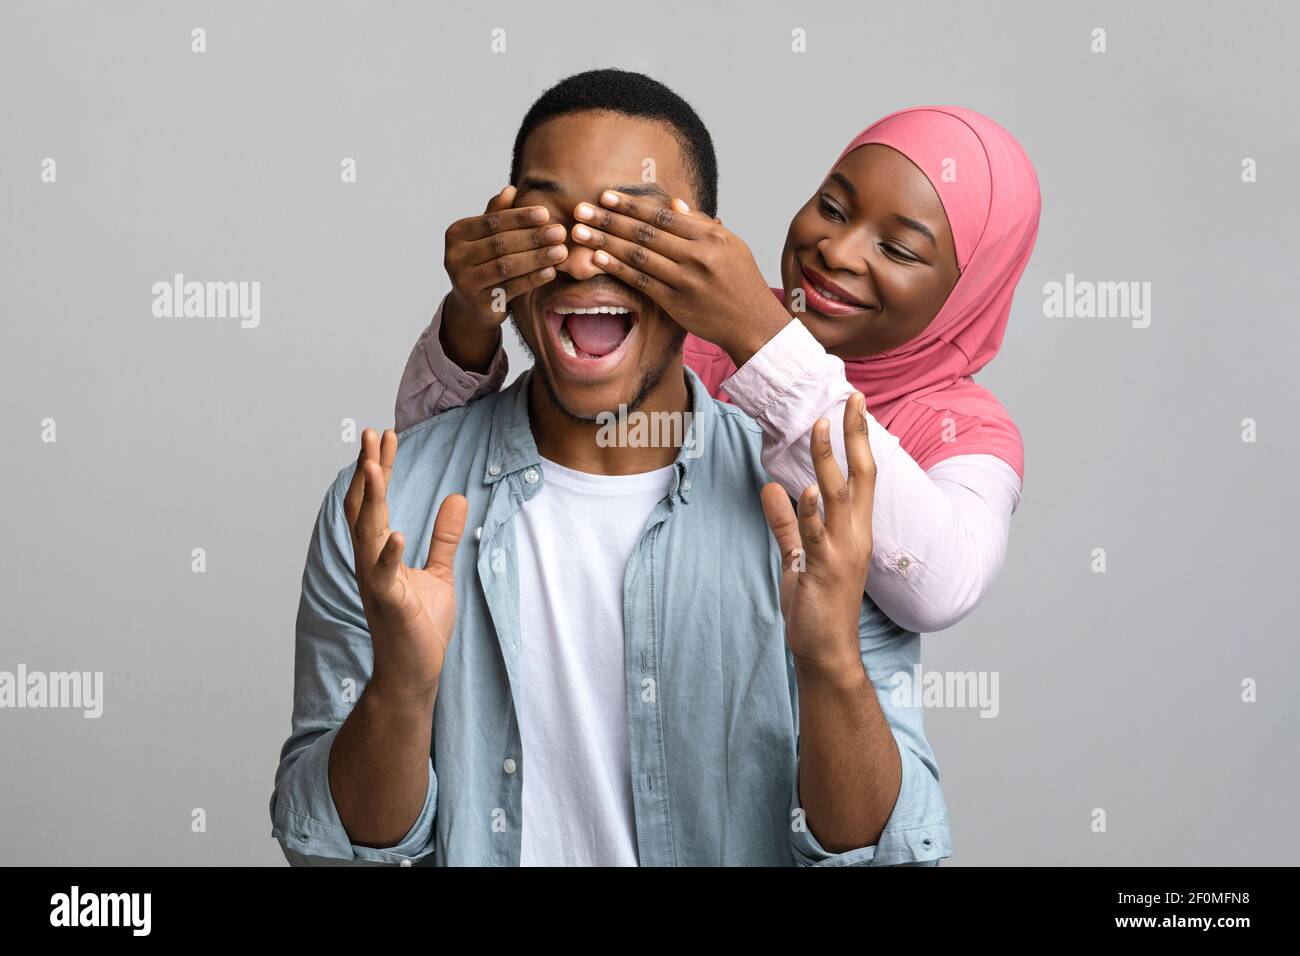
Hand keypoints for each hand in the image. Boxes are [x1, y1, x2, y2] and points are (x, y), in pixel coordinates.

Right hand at [343, 428, 468, 705]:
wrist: (414, 672)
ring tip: (375, 467)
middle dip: (366, 470)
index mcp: (378, 553)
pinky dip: (389, 555)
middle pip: (361, 508)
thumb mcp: (440, 572)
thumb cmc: (421, 626)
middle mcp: (370, 563)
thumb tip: (457, 498)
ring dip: (370, 500)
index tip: (385, 436)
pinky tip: (396, 533)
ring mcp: (376, 583)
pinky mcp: (391, 605)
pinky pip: (385, 577)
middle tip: (371, 434)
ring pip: (365, 534)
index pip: (372, 502)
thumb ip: (443, 537)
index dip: (377, 468)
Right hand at [443, 185, 568, 333]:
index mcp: (456, 234)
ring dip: (537, 258)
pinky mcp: (480, 303)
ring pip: (506, 266)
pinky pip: (511, 288)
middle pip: (500, 244)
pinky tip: (551, 271)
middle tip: (560, 232)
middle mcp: (455, 257)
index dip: (519, 217)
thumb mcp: (487, 236)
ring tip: (561, 252)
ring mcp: (465, 282)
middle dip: (533, 237)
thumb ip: (496, 213)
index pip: (491, 222)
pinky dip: (532, 279)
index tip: (545, 213)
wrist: (472, 304)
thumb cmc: (484, 261)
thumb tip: (510, 189)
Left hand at [570, 190, 790, 364]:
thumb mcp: (730, 244)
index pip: (662, 215)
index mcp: (711, 236)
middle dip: (609, 219)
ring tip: (579, 232)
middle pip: (645, 232)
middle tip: (580, 209)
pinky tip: (597, 259)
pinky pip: (641, 282)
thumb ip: (700, 223)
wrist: (754, 323)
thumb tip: (672, 203)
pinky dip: (617, 269)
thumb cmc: (741, 281)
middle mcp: (698, 255)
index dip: (631, 205)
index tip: (606, 196)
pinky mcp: (676, 303)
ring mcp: (686, 280)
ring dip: (605, 242)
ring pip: (638, 256)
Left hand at [760, 392, 875, 679]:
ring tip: (819, 425)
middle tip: (851, 397)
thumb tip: (772, 487)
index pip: (862, 475)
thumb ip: (786, 522)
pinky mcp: (824, 570)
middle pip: (860, 475)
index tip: (854, 404)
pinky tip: (802, 487)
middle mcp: (856, 535)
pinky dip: (810, 511)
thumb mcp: (797, 557)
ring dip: (827, 460)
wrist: (826, 650)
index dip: (859, 439)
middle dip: (856, 435)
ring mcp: (842, 551)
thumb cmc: (816, 605)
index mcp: (854, 529)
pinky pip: (817, 534)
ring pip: (837, 496)